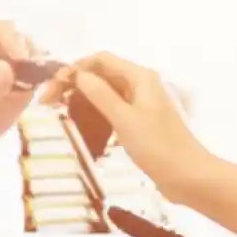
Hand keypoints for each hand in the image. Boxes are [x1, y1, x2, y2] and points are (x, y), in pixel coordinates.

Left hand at [0, 20, 38, 141]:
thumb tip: (7, 68)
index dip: (13, 40)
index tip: (24, 59)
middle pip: (21, 37)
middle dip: (33, 53)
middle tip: (40, 74)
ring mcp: (12, 58)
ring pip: (37, 52)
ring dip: (45, 66)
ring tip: (44, 86)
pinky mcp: (28, 75)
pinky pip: (45, 70)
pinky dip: (51, 78)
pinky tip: (50, 91)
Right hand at [39, 51, 214, 203]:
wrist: (189, 177)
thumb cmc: (158, 147)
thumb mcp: (124, 119)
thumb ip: (100, 94)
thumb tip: (77, 75)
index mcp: (140, 77)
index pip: (100, 60)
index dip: (74, 68)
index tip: (51, 86)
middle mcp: (141, 84)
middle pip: (101, 73)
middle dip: (74, 82)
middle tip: (47, 102)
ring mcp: (141, 103)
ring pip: (105, 90)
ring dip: (81, 96)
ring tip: (57, 110)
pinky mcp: (140, 120)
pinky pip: (112, 107)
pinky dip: (94, 109)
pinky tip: (81, 121)